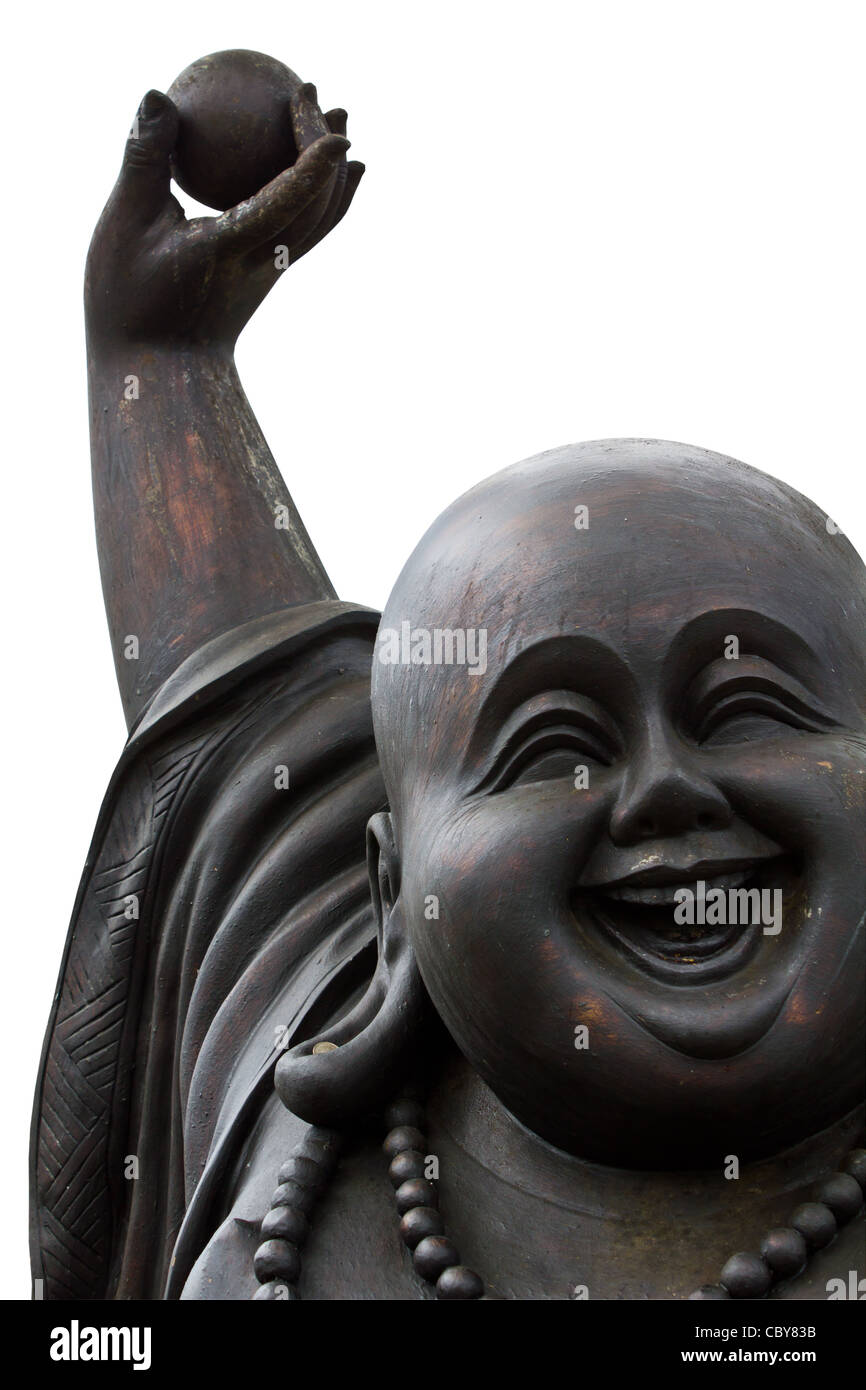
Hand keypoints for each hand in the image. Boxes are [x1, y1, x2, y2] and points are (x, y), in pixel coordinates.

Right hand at [85, 84, 363, 351]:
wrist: (156, 376)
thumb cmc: (131, 304)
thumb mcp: (125, 226)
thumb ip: (146, 159)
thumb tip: (157, 92)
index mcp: (235, 248)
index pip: (289, 200)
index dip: (314, 158)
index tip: (330, 121)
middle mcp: (265, 262)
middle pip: (317, 202)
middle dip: (324, 143)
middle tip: (314, 90)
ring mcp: (270, 272)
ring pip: (319, 218)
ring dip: (333, 171)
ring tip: (338, 127)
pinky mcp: (264, 277)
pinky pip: (303, 230)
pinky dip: (318, 198)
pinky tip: (319, 179)